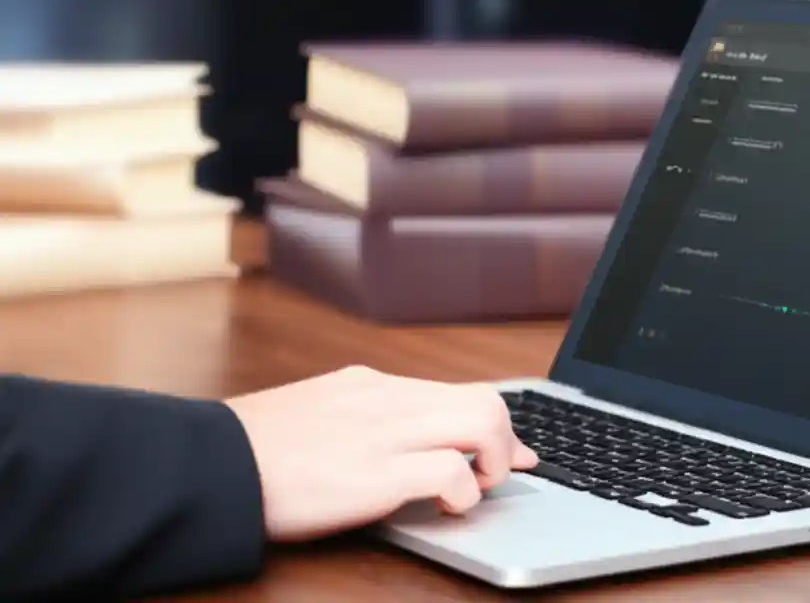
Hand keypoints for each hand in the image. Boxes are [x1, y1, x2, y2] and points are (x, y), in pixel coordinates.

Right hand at [225, 365, 536, 541]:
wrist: (210, 465)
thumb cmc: (255, 452)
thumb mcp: (318, 417)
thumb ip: (369, 423)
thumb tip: (413, 443)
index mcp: (371, 386)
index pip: (459, 390)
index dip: (498, 425)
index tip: (514, 453)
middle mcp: (386, 399)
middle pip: (486, 399)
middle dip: (506, 440)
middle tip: (493, 476)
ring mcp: (383, 431)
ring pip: (483, 420)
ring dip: (495, 461)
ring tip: (474, 490)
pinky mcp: (376, 471)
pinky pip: (451, 470)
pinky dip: (464, 492)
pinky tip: (448, 507)